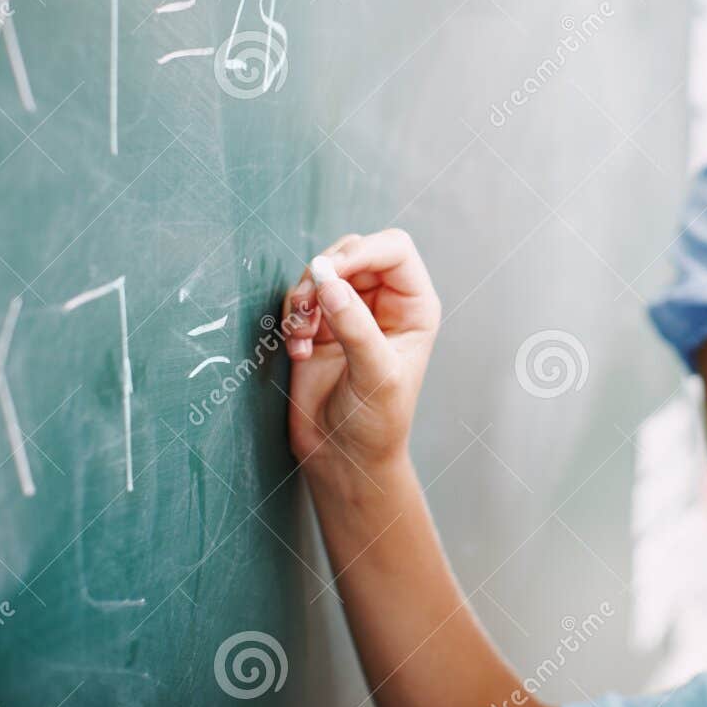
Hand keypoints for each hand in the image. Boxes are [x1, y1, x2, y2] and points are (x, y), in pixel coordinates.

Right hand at [281, 229, 441, 474]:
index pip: (393, 249)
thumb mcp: (375, 374)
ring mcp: (351, 311)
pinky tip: (298, 349)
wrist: (344, 458)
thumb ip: (355, 327)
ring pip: (322, 271)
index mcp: (414, 306)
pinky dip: (292, 317)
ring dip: (303, 296)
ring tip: (301, 333)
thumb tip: (328, 282)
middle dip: (324, 272)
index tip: (329, 273)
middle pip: (353, 252)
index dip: (361, 251)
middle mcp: (384, 302)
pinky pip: (300, 298)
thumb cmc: (376, 422)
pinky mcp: (320, 326)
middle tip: (307, 306)